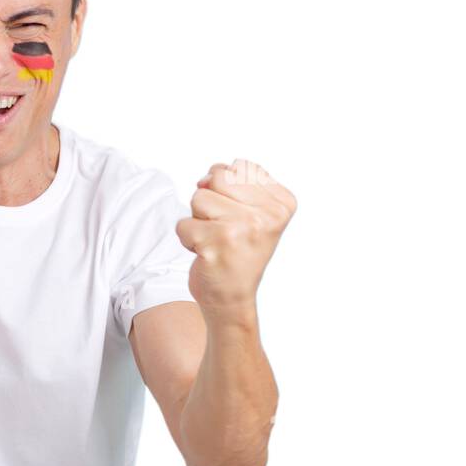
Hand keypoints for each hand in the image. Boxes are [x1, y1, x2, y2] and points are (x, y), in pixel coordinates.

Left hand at [176, 159, 296, 316]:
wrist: (233, 299)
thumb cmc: (240, 251)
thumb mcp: (253, 211)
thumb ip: (235, 181)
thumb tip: (204, 179)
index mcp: (282, 203)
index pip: (240, 167)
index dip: (230, 191)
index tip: (242, 218)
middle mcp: (268, 215)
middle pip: (218, 176)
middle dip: (212, 201)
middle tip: (225, 229)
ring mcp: (243, 229)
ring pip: (198, 198)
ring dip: (199, 220)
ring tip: (216, 240)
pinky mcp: (216, 244)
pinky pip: (183, 223)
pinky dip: (188, 239)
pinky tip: (207, 254)